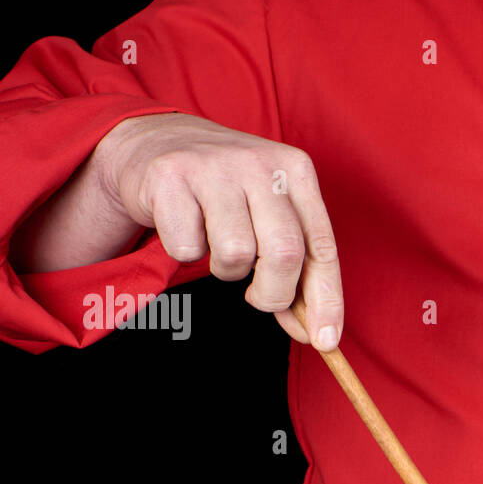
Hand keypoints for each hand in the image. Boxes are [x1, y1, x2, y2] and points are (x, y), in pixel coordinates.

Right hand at [92, 112, 342, 348]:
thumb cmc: (224, 193)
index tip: (325, 340)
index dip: (326, 300)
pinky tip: (186, 226)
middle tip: (259, 299)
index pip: (322, 247)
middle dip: (274, 294)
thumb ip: (297, 267)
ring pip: (235, 254)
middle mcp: (261, 163)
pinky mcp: (171, 177)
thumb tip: (315, 330)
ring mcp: (215, 167)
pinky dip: (186, 252)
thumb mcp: (269, 215)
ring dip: (226, 269)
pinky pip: (187, 248)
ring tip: (216, 245)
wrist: (154, 142)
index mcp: (297, 170)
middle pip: (285, 253)